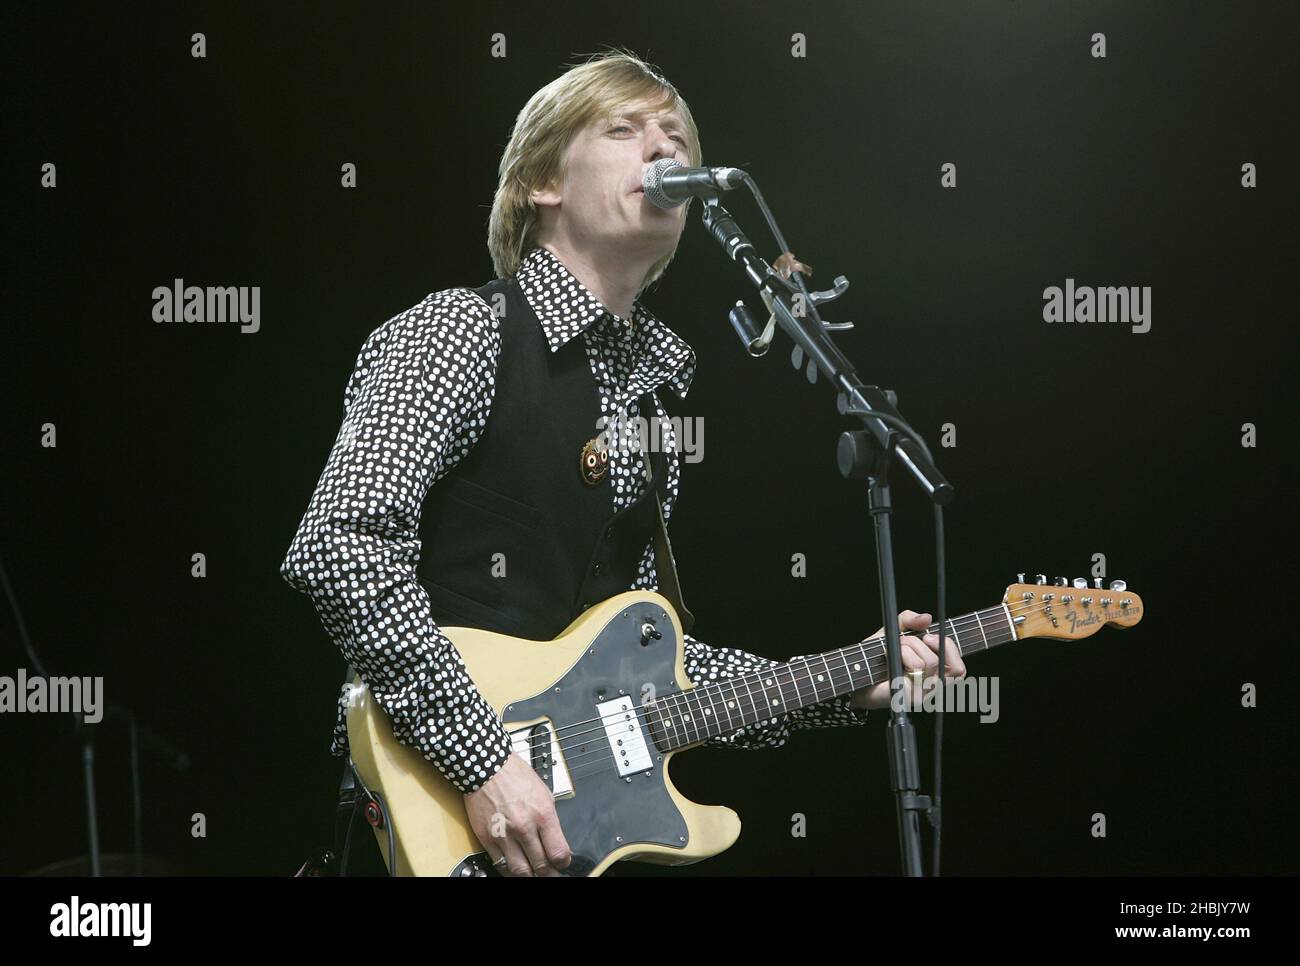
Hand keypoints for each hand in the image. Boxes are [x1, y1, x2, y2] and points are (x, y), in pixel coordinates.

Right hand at [464, 753, 571, 876]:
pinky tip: (516, 869)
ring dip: (529, 875)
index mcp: (543, 814)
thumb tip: (554, 841)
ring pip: (520, 871)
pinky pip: (500, 864)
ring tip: (534, 873)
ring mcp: (504, 835)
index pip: (559, 853)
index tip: (562, 863)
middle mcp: (524, 827)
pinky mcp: (487, 838)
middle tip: (550, 873)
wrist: (486, 767)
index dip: (563, 863)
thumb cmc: (515, 776)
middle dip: (549, 873)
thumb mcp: (544, 793)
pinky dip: (510, 871)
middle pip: (541, 866)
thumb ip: (549, 820)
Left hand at [849, 610, 966, 710]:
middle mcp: (930, 688)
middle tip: (905, 640)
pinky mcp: (909, 696)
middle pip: (949, 664)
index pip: (959, 670)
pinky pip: (916, 666)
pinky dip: (903, 653)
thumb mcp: (895, 630)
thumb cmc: (876, 655)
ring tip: (894, 648)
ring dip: (908, 646)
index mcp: (934, 676)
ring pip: (930, 662)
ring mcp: (921, 694)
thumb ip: (910, 620)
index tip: (929, 636)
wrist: (856, 672)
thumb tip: (927, 618)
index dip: (950, 648)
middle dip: (923, 643)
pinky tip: (891, 656)